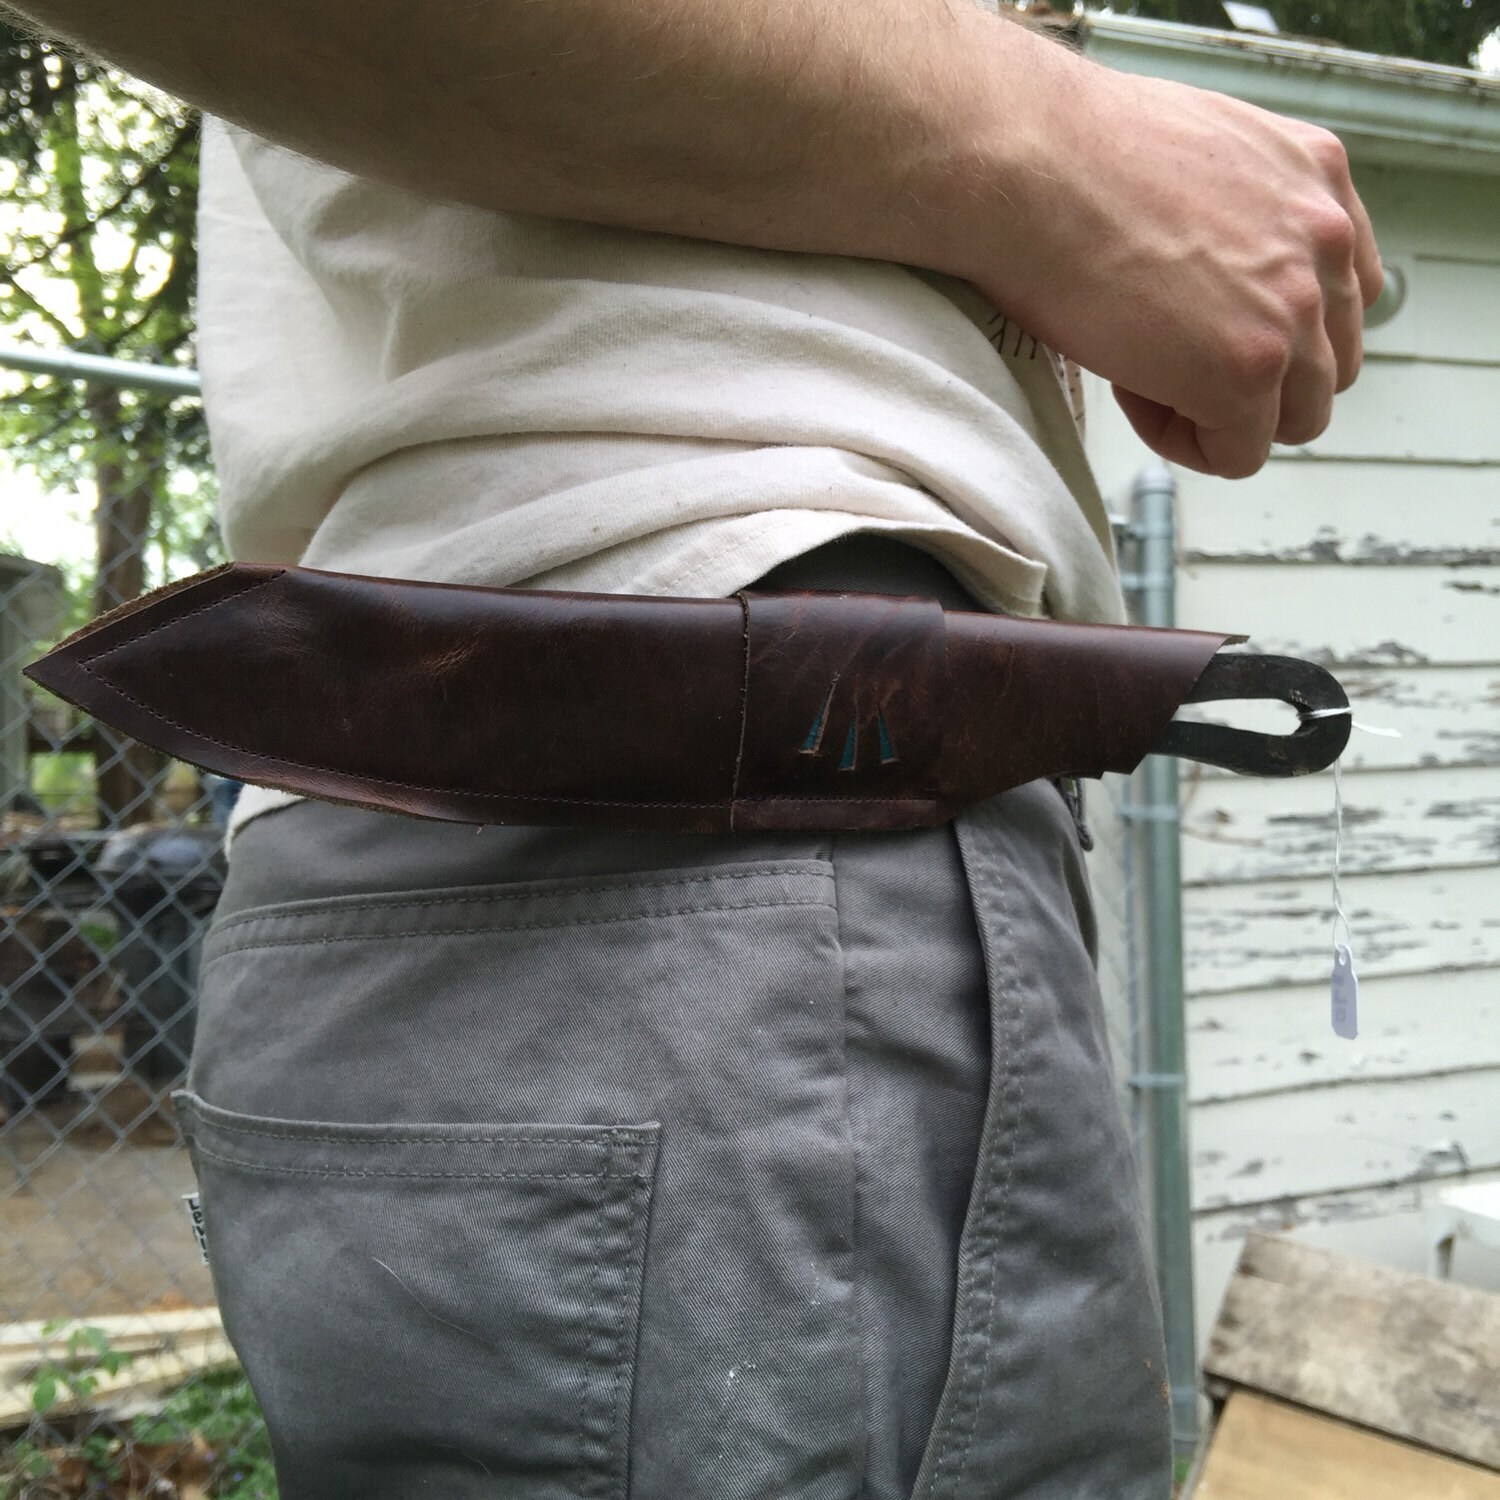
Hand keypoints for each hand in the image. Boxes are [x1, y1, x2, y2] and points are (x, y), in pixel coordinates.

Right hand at [967, 50, 1383, 478]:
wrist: (1027, 168)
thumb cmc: (1068, 156)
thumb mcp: (1190, 155)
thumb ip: (1236, 211)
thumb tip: (1212, 271)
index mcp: (1317, 175)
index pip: (1344, 293)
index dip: (1272, 328)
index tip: (1200, 323)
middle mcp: (1325, 240)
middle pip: (1328, 366)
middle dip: (1256, 382)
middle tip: (1168, 356)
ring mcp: (1294, 310)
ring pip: (1294, 419)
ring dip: (1224, 416)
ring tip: (1145, 374)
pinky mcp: (1246, 372)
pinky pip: (1238, 453)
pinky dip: (1184, 440)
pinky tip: (1130, 389)